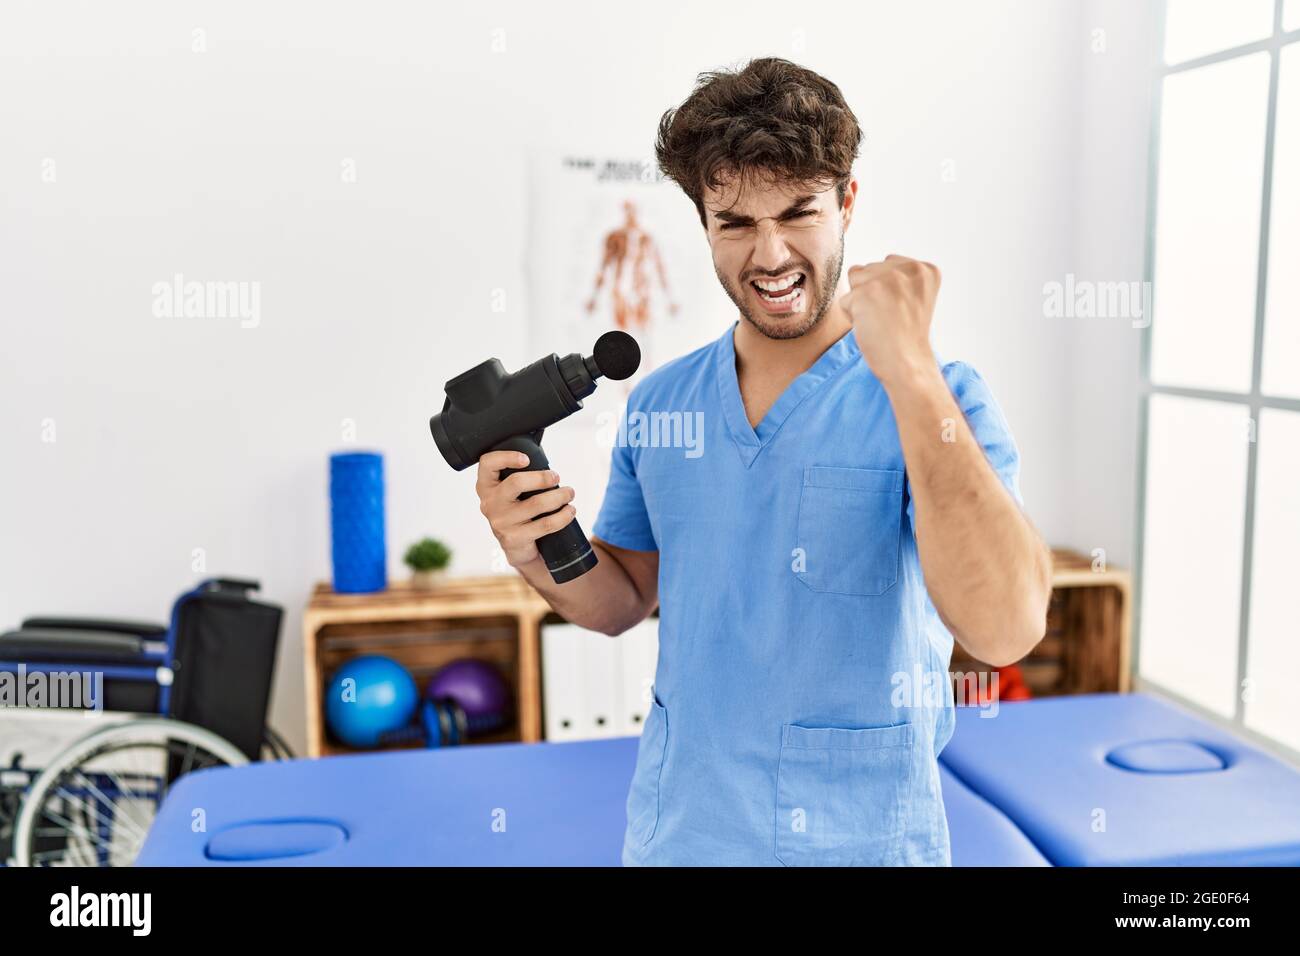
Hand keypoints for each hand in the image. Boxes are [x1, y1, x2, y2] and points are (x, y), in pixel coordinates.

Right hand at [474, 451, 576, 569]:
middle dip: (542, 478)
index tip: (527, 458)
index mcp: (486, 486)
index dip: (506, 457)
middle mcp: (489, 503)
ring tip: (569, 493)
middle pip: (516, 482)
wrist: (517, 549)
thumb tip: (544, 458)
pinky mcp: (514, 538)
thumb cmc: (517, 512)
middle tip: (556, 477)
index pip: (487, 464)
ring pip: (536, 504)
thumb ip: (520, 476)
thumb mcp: (511, 494)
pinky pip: (545, 524)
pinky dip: (562, 516)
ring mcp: (501, 522)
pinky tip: (570, 511)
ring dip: (559, 496)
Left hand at [838, 254, 939, 385]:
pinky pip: (845, 301)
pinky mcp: (866, 292)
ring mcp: (887, 278)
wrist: (907, 363)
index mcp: (925, 269)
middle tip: (890, 317)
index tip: (901, 311)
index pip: (885, 265)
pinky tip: (872, 327)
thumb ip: (896, 277)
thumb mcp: (914, 297)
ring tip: (880, 320)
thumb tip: (855, 269)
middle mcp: (909, 268)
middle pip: (868, 270)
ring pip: (855, 282)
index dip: (886, 292)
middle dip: (872, 294)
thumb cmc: (905, 336)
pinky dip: (852, 317)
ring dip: (860, 303)